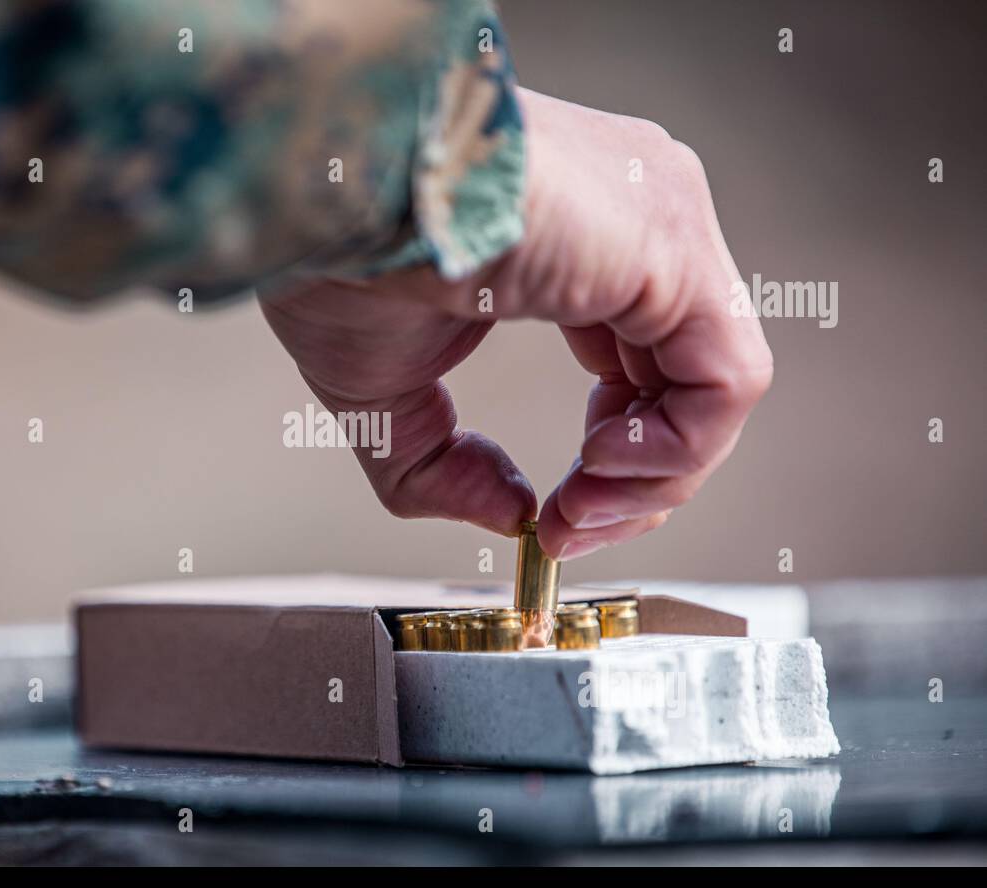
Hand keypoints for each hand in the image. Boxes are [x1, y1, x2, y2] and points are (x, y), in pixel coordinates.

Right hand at [258, 88, 772, 558]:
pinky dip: (676, 452)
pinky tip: (600, 463)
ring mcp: (663, 222)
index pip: (640, 360)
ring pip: (718, 386)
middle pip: (687, 379)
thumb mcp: (384, 398)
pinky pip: (726, 381)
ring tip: (580, 506)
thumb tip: (513, 516)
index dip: (609, 453)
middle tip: (571, 528)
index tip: (556, 516)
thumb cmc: (337, 256)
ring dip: (655, 479)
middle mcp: (637, 219)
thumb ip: (445, 468)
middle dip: (635, 480)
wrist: (326, 192)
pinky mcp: (674, 248)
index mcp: (581, 238)